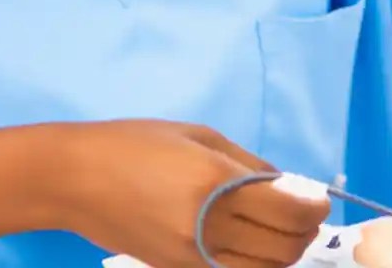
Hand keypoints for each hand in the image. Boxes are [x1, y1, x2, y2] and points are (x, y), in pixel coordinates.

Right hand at [49, 120, 329, 267]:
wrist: (74, 179)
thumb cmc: (136, 144)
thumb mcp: (200, 137)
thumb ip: (249, 163)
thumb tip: (288, 186)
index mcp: (217, 184)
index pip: (291, 212)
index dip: (316, 207)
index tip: (317, 198)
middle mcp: (209, 227)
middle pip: (286, 249)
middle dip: (305, 232)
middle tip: (303, 212)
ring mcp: (192, 257)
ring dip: (283, 253)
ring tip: (279, 230)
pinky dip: (254, 264)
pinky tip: (250, 242)